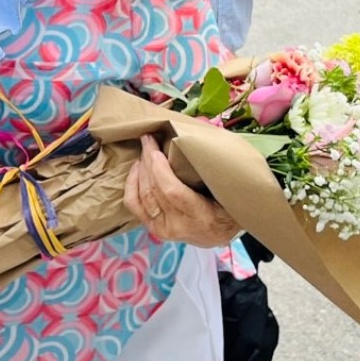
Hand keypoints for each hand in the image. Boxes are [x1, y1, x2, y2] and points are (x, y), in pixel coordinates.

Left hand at [125, 134, 239, 246]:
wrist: (220, 233)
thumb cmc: (226, 205)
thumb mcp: (227, 188)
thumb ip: (211, 164)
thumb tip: (199, 127)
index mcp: (201, 215)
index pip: (173, 192)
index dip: (160, 169)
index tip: (156, 148)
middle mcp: (178, 225)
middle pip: (155, 190)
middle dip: (148, 161)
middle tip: (148, 139)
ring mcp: (163, 229)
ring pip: (142, 195)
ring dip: (141, 169)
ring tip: (144, 149)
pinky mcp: (152, 228)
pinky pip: (134, 204)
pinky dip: (132, 183)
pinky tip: (137, 168)